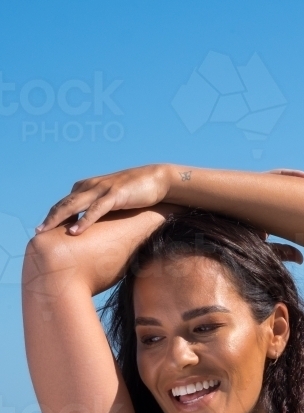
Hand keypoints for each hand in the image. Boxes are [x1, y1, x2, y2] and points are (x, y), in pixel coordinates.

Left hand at [36, 164, 172, 234]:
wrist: (158, 179)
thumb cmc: (137, 193)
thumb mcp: (113, 201)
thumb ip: (100, 210)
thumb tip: (92, 228)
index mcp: (88, 188)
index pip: (65, 203)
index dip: (53, 216)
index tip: (43, 230)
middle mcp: (90, 186)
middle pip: (64, 204)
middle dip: (49, 218)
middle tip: (36, 233)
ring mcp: (102, 190)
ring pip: (74, 205)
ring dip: (57, 218)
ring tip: (45, 231)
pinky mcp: (115, 195)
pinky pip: (96, 210)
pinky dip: (84, 221)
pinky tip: (75, 232)